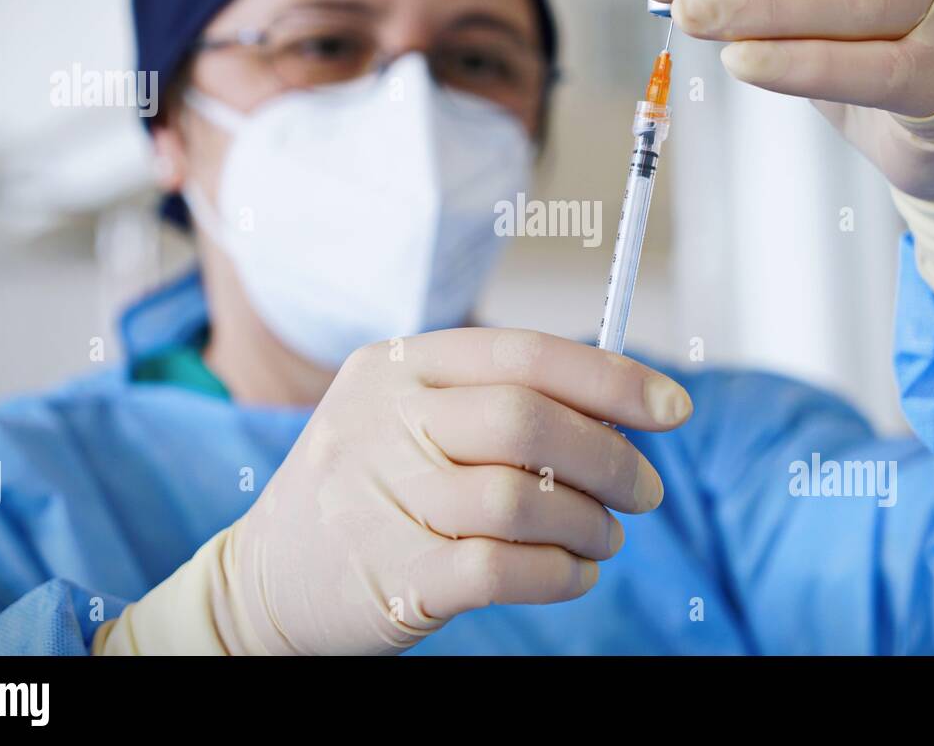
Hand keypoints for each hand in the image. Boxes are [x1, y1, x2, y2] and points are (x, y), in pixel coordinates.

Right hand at [220, 328, 690, 654]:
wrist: (261, 579)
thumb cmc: (366, 489)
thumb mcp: (405, 417)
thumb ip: (495, 400)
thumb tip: (622, 406)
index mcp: (395, 366)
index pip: (523, 354)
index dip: (611, 378)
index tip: (672, 409)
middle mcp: (384, 422)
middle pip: (529, 423)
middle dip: (610, 457)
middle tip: (645, 490)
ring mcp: (382, 499)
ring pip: (525, 501)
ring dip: (591, 524)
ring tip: (605, 538)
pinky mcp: (392, 575)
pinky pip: (506, 568)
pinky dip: (561, 573)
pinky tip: (574, 574)